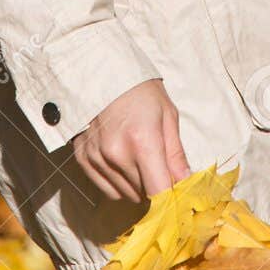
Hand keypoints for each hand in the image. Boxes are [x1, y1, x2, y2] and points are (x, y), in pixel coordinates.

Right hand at [72, 77, 190, 202]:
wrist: (100, 70)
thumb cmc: (140, 90)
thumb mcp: (167, 115)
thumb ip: (176, 154)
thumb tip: (186, 184)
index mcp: (142, 142)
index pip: (158, 192)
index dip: (170, 199)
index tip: (177, 197)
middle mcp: (116, 154)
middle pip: (142, 195)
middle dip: (154, 186)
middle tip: (157, 165)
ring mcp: (96, 157)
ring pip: (124, 195)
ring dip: (136, 186)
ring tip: (138, 158)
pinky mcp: (82, 158)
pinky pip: (106, 189)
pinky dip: (118, 182)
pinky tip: (121, 161)